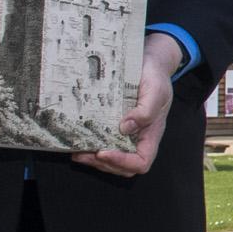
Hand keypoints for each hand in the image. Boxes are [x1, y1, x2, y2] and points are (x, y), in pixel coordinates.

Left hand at [72, 32, 184, 177]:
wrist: (149, 64)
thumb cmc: (155, 77)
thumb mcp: (156, 91)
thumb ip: (146, 110)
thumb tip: (125, 128)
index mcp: (151, 134)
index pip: (141, 161)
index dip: (123, 162)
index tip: (103, 152)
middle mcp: (139, 139)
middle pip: (124, 167)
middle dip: (103, 164)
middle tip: (82, 154)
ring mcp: (126, 135)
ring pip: (112, 161)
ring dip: (93, 161)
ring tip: (76, 152)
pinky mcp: (113, 127)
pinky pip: (104, 145)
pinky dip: (90, 149)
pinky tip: (77, 142)